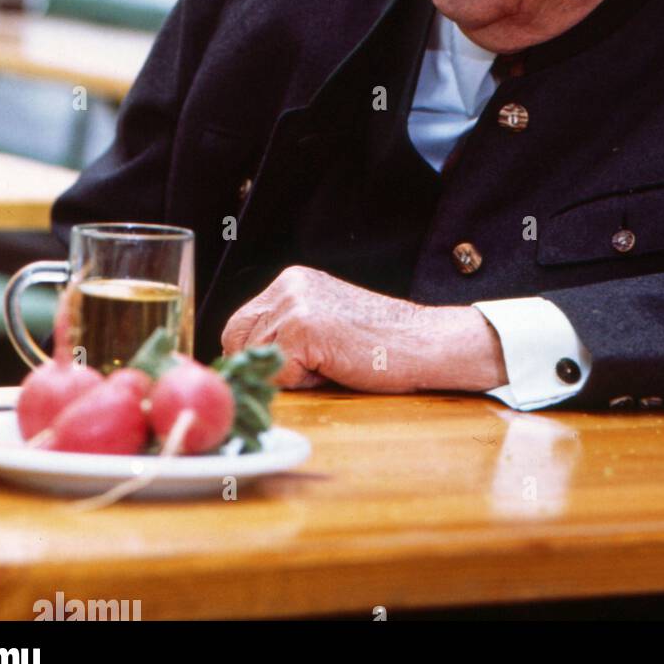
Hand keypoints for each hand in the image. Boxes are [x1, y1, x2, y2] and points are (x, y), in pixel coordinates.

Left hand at [220, 266, 508, 393]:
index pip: (240, 326)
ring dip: (288, 374)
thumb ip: (285, 334)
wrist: (426, 343)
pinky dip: (302, 381)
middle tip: (313, 369)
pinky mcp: (302, 326)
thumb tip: (241, 368)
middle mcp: (289, 285)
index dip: (254, 356)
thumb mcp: (326, 326)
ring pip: (255, 358)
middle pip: (237, 339)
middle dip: (265, 366)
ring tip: (330, 364)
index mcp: (293, 281)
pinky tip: (335, 366)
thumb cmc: (383, 346)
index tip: (281, 370)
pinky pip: (277, 371)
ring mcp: (295, 303)